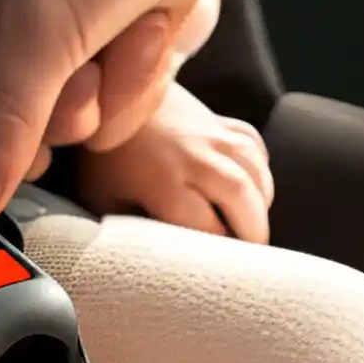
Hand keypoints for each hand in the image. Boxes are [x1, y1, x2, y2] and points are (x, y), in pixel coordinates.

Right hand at [0, 0, 204, 218]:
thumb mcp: (41, 34)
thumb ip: (3, 124)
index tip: (4, 173)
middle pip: (15, 132)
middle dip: (65, 109)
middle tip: (84, 68)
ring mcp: (60, 48)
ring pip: (75, 126)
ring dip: (115, 89)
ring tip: (131, 26)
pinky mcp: (113, 55)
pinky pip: (118, 111)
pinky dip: (144, 78)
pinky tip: (154, 25)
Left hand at [79, 83, 274, 243]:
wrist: (106, 92)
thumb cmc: (101, 154)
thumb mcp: (102, 198)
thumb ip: (130, 227)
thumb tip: (155, 256)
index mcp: (163, 182)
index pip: (208, 226)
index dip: (219, 251)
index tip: (218, 270)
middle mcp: (196, 157)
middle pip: (243, 198)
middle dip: (253, 232)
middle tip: (252, 257)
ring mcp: (211, 133)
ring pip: (255, 171)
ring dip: (262, 202)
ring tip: (254, 226)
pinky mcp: (218, 118)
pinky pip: (253, 143)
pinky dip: (259, 168)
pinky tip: (254, 188)